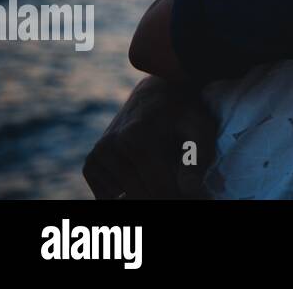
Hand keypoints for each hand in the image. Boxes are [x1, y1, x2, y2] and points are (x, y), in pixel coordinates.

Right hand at [83, 76, 216, 198]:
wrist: (157, 93)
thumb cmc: (184, 112)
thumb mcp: (201, 126)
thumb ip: (199, 156)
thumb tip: (188, 189)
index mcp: (136, 136)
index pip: (160, 187)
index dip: (182, 197)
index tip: (198, 198)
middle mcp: (110, 145)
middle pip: (142, 195)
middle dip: (167, 196)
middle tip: (184, 193)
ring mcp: (96, 155)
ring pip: (127, 198)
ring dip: (149, 194)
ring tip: (167, 180)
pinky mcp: (90, 164)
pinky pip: (109, 198)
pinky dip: (129, 194)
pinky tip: (146, 178)